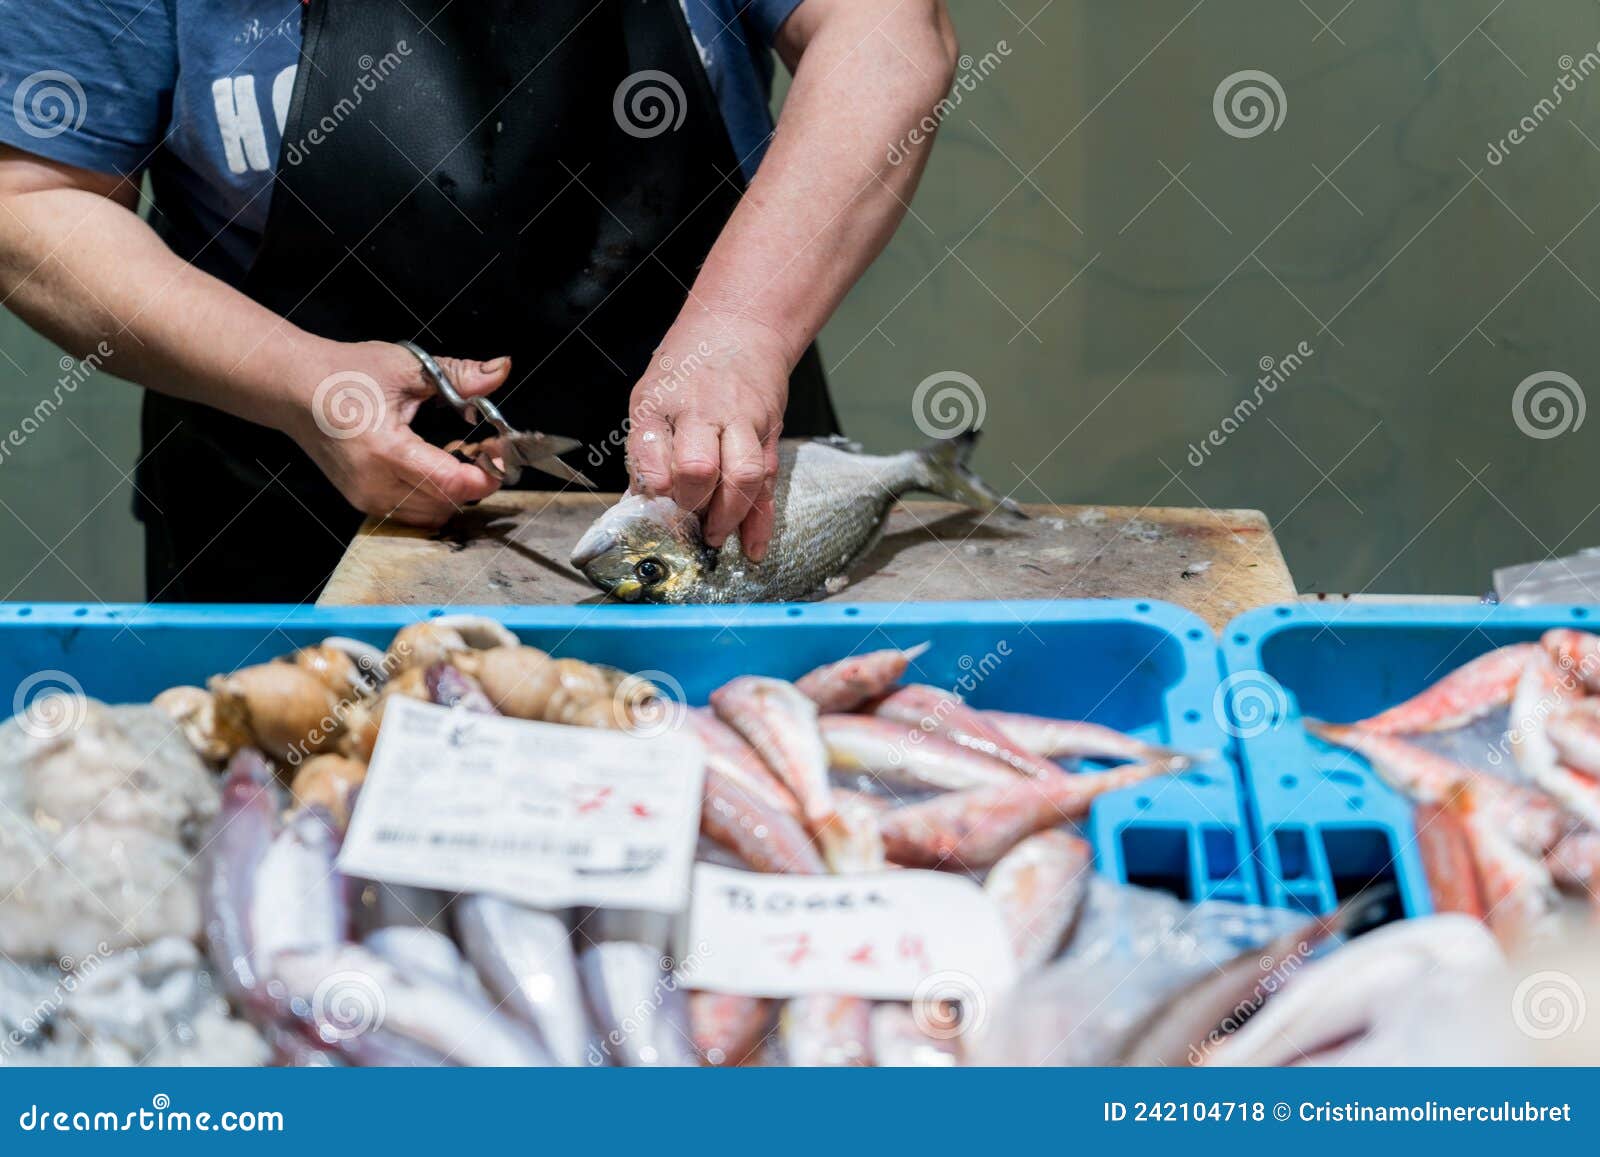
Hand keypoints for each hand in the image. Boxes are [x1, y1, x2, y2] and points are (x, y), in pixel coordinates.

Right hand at [282, 340, 510, 526]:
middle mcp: (374, 483)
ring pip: (432, 515)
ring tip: (463, 458)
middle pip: (446, 504)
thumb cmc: (343, 374)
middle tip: (487, 451)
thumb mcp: (406, 366)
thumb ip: (459, 375)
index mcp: (385, 450)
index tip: (502, 456)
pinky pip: (412, 513)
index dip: (485, 476)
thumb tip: (501, 369)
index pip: (450, 483)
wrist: (292, 388)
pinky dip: (434, 497)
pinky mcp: (363, 502)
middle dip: (476, 482)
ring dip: (455, 493)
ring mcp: (366, 498)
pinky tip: (438, 467)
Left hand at [625, 321, 791, 560]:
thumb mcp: (650, 396)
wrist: (740, 327)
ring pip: (742, 476)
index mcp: (661, 402)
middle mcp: (702, 411)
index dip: (654, 482)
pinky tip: (752, 547)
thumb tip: (642, 504)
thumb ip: (646, 449)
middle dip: (693, 503)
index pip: (653, 450)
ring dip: (729, 515)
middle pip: (699, 467)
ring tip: (715, 536)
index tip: (656, 499)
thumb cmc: (686, 370)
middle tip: (687, 522)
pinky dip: (760, 519)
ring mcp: (741, 420)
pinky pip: (767, 481)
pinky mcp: (769, 432)